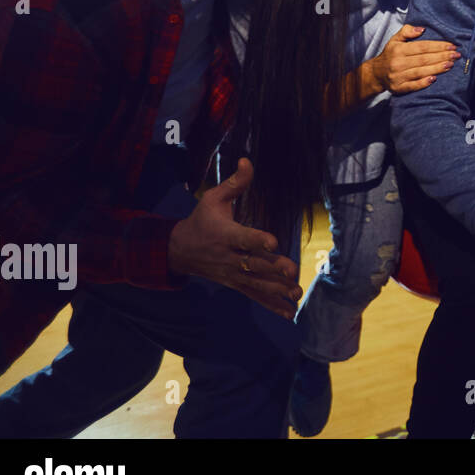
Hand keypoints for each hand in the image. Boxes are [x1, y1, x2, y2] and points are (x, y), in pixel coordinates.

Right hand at [167, 159, 301, 319]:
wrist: (179, 251)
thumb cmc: (201, 220)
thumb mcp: (213, 198)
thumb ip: (235, 183)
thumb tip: (248, 160)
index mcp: (224, 235)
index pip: (243, 238)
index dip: (257, 240)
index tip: (274, 242)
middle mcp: (229, 257)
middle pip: (253, 264)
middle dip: (273, 269)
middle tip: (292, 272)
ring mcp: (232, 274)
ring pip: (256, 284)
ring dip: (277, 291)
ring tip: (296, 294)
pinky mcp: (236, 284)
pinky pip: (254, 296)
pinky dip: (271, 305)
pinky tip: (289, 313)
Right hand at [371, 24, 458, 92]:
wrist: (376, 73)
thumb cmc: (390, 55)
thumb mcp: (395, 40)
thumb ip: (407, 31)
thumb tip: (422, 29)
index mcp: (399, 49)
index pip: (422, 47)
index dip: (438, 46)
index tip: (452, 46)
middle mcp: (398, 62)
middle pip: (424, 59)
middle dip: (442, 56)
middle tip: (456, 55)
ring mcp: (398, 76)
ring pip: (420, 71)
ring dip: (437, 68)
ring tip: (450, 65)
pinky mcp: (398, 88)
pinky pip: (412, 85)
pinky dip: (423, 83)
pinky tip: (434, 79)